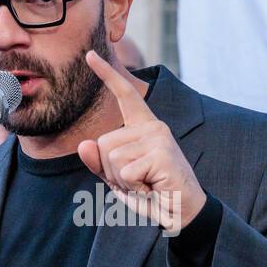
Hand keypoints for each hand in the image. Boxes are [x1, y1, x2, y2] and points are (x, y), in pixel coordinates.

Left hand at [76, 51, 205, 233]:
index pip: (124, 95)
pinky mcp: (161, 153)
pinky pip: (125, 172)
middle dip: (111, 171)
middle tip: (138, 180)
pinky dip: (133, 187)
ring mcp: (158, 137)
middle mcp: (153, 126)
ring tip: (146, 184)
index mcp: (143, 127)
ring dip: (123, 180)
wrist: (181, 212)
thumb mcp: (119, 178)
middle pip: (103, 143)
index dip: (106, 75)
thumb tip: (85, 144)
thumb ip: (100, 162)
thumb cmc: (151, 193)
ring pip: (111, 157)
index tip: (89, 54)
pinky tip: (152, 187)